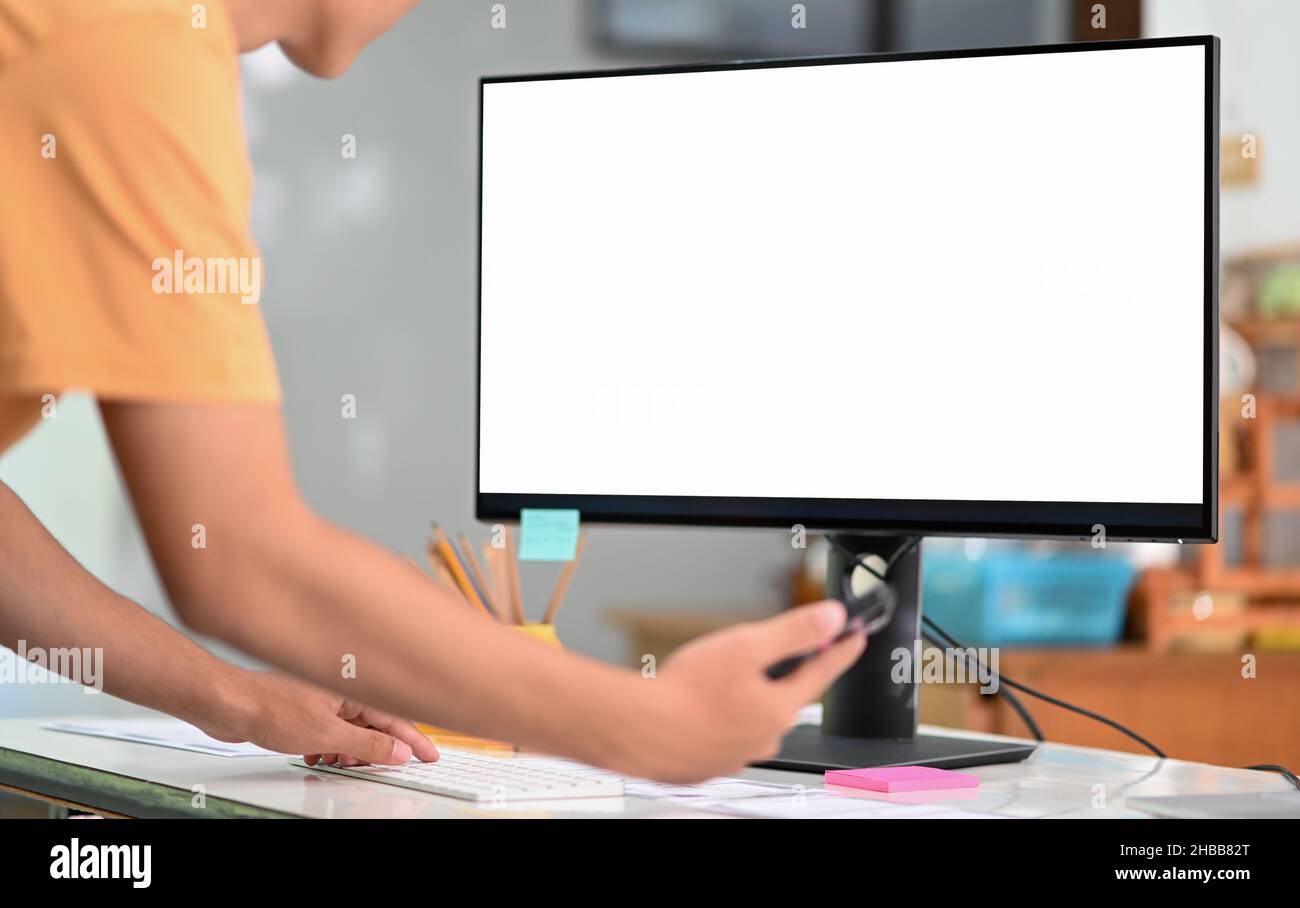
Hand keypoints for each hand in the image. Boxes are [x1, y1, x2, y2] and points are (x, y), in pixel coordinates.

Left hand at [202, 671, 439, 766]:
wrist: (229, 704)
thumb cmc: (269, 707)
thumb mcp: (326, 734)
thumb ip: (367, 744)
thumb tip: (397, 751)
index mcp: (352, 688)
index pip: (394, 716)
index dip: (414, 740)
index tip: (429, 755)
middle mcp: (340, 689)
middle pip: (374, 723)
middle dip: (377, 748)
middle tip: (382, 767)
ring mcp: (322, 699)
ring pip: (351, 729)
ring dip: (351, 749)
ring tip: (341, 762)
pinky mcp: (305, 708)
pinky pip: (330, 730)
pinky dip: (330, 745)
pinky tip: (318, 755)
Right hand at [637, 601, 864, 782]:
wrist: (639, 731)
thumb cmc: (686, 692)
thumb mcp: (746, 645)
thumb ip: (794, 632)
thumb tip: (832, 618)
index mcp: (779, 708)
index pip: (822, 674)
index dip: (840, 650)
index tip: (854, 638)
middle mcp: (765, 737)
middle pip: (784, 695)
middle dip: (777, 673)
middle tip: (753, 653)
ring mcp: (737, 753)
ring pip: (751, 715)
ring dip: (742, 697)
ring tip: (711, 681)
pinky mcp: (709, 762)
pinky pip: (724, 733)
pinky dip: (716, 717)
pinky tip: (695, 705)